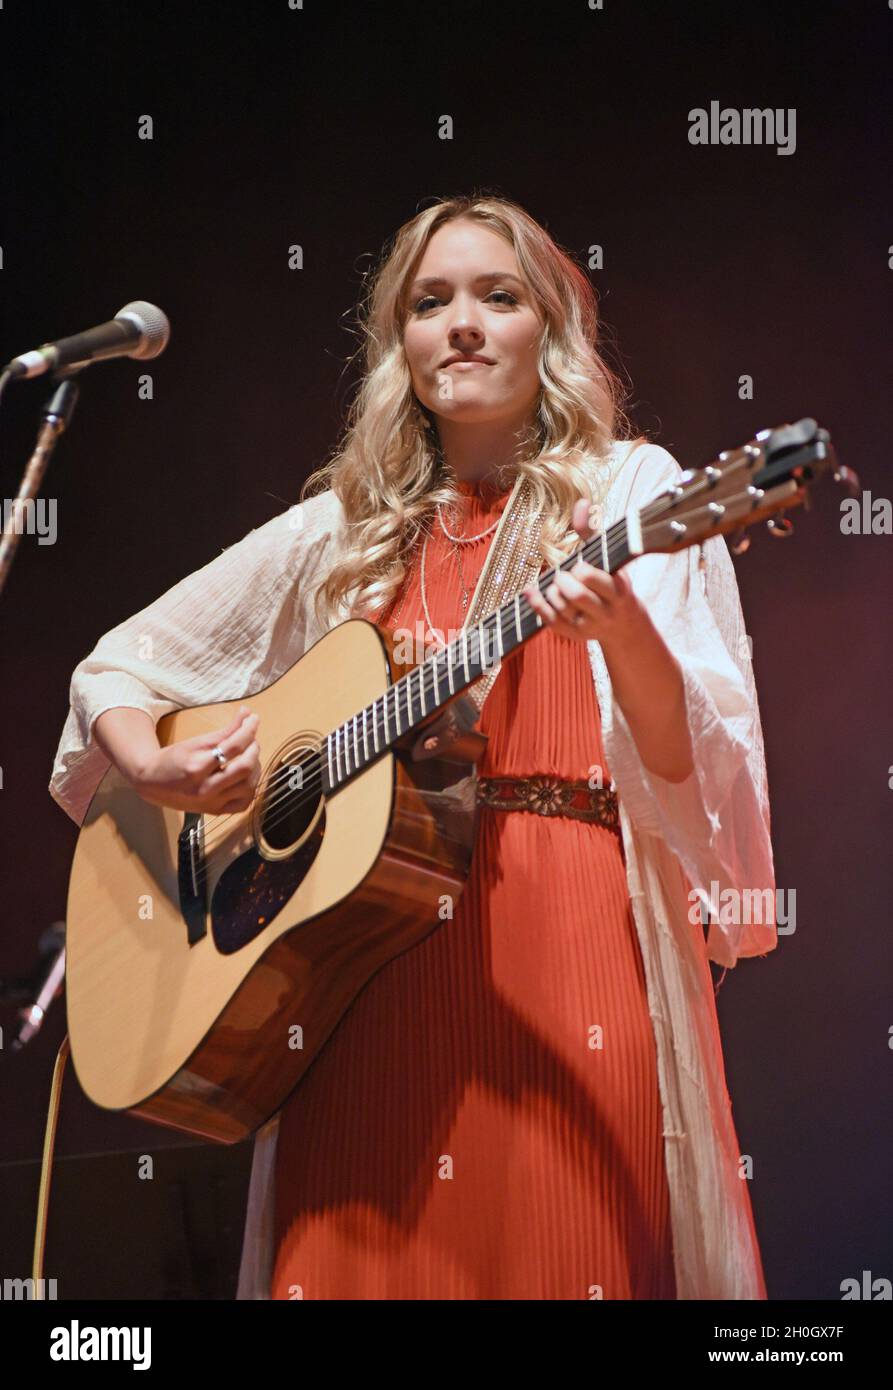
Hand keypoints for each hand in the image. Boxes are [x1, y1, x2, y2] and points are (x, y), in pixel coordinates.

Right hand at [129, 706, 261, 813]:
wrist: (151, 783)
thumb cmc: (173, 759)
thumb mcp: (195, 742)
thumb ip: (224, 731)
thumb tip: (247, 714)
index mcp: (196, 767)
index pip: (233, 747)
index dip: (248, 730)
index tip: (254, 719)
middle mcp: (205, 788)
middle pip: (245, 768)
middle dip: (254, 749)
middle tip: (251, 739)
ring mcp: (212, 803)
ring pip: (249, 786)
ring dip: (256, 767)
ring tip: (249, 756)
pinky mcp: (216, 811)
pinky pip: (244, 803)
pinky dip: (251, 788)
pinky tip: (246, 776)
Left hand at [523, 499, 650, 649]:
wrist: (622, 624)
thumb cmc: (611, 581)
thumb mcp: (607, 556)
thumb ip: (592, 531)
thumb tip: (582, 502)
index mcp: (617, 588)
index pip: (593, 578)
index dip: (581, 570)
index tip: (579, 566)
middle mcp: (605, 610)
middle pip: (577, 595)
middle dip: (564, 581)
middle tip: (563, 575)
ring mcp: (590, 625)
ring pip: (562, 609)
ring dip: (551, 592)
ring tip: (554, 584)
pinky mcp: (575, 635)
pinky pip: (551, 622)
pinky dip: (537, 605)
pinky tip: (531, 591)